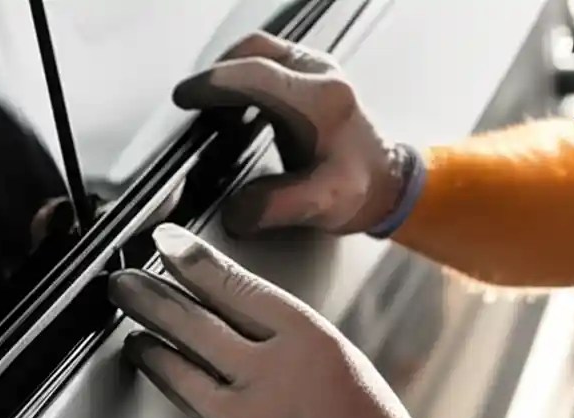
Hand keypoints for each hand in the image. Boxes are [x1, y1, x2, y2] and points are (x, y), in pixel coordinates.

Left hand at [110, 224, 478, 417]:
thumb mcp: (342, 365)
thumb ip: (291, 345)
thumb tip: (243, 327)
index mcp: (306, 339)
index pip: (234, 286)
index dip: (191, 262)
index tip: (164, 243)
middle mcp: (271, 374)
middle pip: (193, 324)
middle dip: (149, 299)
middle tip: (123, 286)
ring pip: (178, 377)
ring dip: (149, 358)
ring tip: (136, 346)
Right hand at [173, 33, 412, 237]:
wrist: (387, 183)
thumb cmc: (361, 189)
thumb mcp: (322, 204)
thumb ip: (277, 207)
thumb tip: (236, 211)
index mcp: (321, 101)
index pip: (256, 74)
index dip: (214, 83)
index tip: (186, 96)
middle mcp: (321, 76)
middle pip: (255, 51)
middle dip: (218, 73)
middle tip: (193, 101)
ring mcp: (318, 71)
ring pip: (262, 51)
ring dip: (231, 72)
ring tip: (212, 107)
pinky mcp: (313, 76)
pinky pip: (270, 61)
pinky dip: (245, 76)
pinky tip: (235, 106)